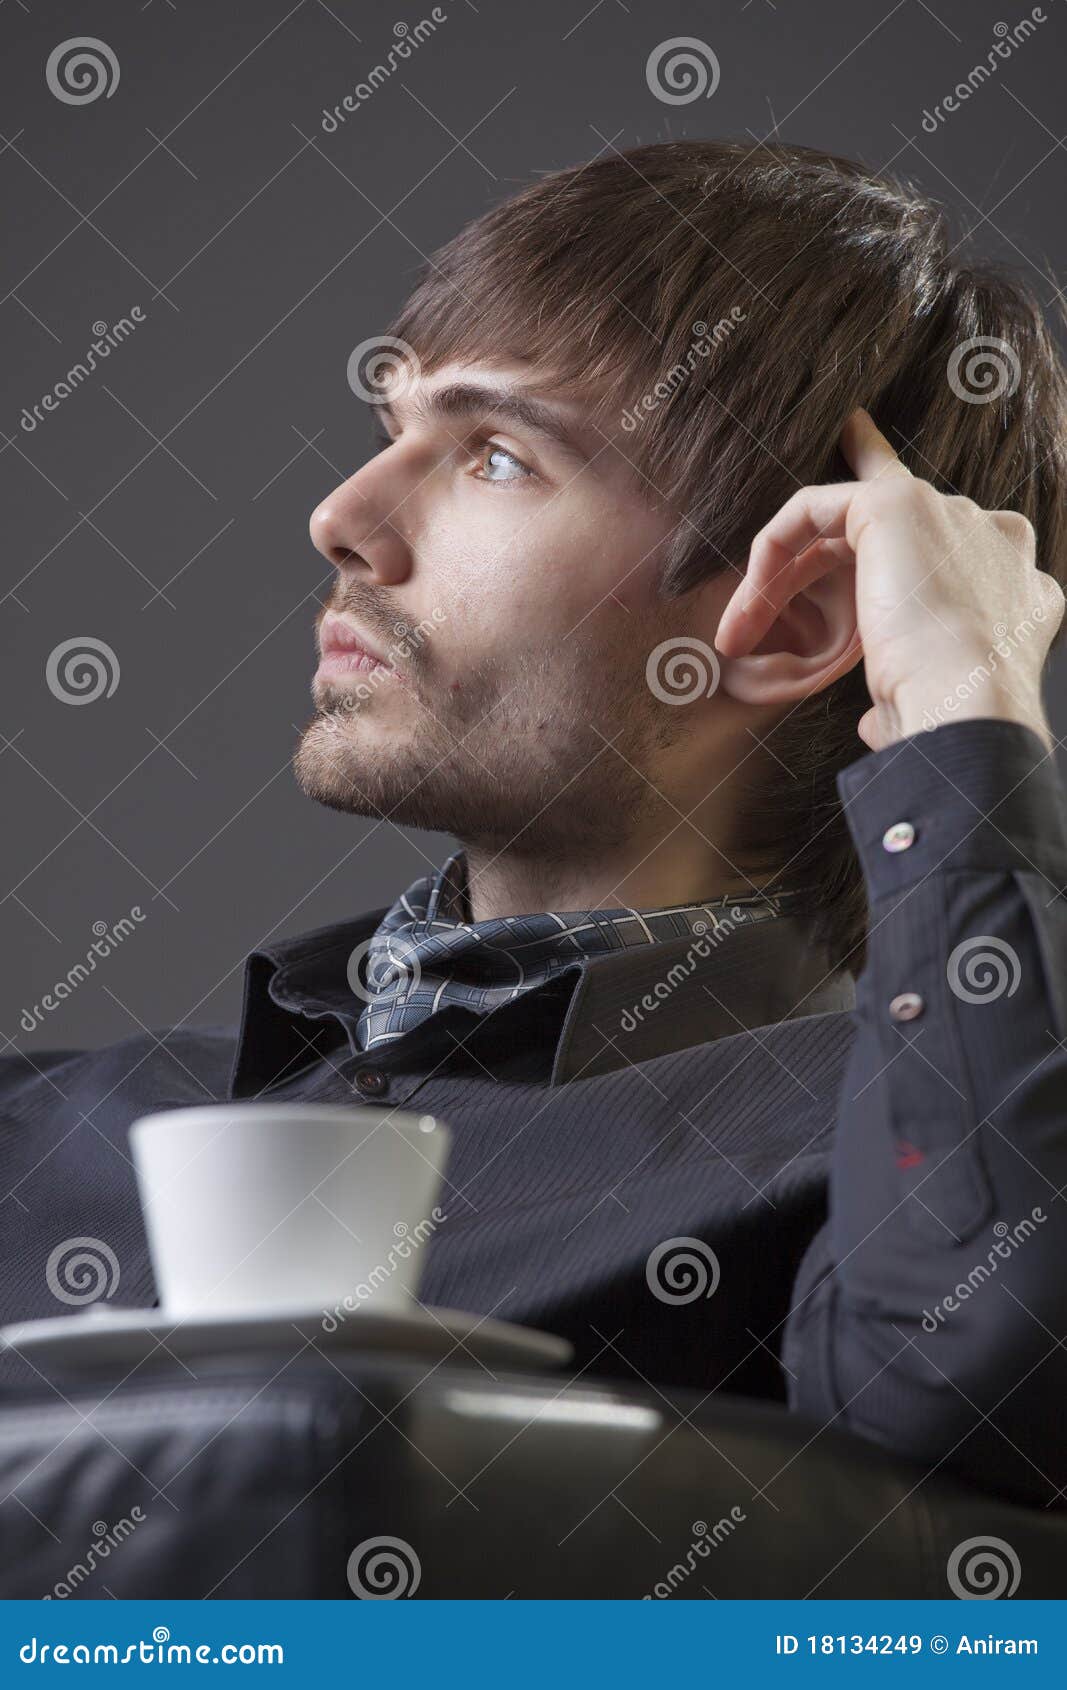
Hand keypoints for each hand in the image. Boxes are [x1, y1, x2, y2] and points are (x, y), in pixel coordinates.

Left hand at [714, 408, 1063, 753]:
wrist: (972, 704)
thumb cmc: (952, 716)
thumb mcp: (930, 700)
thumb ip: (902, 692)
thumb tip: (873, 724)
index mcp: (1007, 578)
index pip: (952, 538)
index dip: (909, 532)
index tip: (862, 511)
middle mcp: (983, 534)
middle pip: (884, 534)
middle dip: (808, 569)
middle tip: (752, 611)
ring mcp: (944, 511)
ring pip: (840, 528)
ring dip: (779, 580)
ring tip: (737, 632)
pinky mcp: (896, 501)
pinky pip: (812, 510)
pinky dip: (772, 551)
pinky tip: (751, 598)